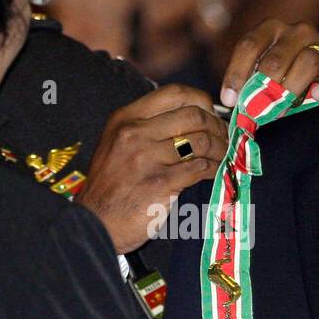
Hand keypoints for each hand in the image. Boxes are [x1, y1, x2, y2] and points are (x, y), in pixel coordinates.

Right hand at [77, 84, 228, 253]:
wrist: (95, 224)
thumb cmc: (109, 187)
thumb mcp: (117, 144)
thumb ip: (145, 127)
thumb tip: (190, 118)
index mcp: (125, 118)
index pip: (174, 93)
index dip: (201, 101)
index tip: (212, 114)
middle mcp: (135, 133)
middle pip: (193, 115)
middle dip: (217, 127)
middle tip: (224, 139)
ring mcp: (147, 158)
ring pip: (201, 141)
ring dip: (220, 149)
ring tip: (223, 157)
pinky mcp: (160, 183)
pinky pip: (200, 168)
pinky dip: (214, 169)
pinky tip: (216, 172)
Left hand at [217, 18, 318, 109]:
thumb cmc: (284, 73)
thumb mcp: (263, 70)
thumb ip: (250, 80)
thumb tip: (233, 102)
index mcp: (271, 28)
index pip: (249, 45)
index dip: (236, 73)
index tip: (229, 100)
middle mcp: (297, 31)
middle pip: (277, 58)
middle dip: (264, 87)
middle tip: (257, 110)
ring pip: (308, 61)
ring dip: (292, 88)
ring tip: (282, 108)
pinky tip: (318, 95)